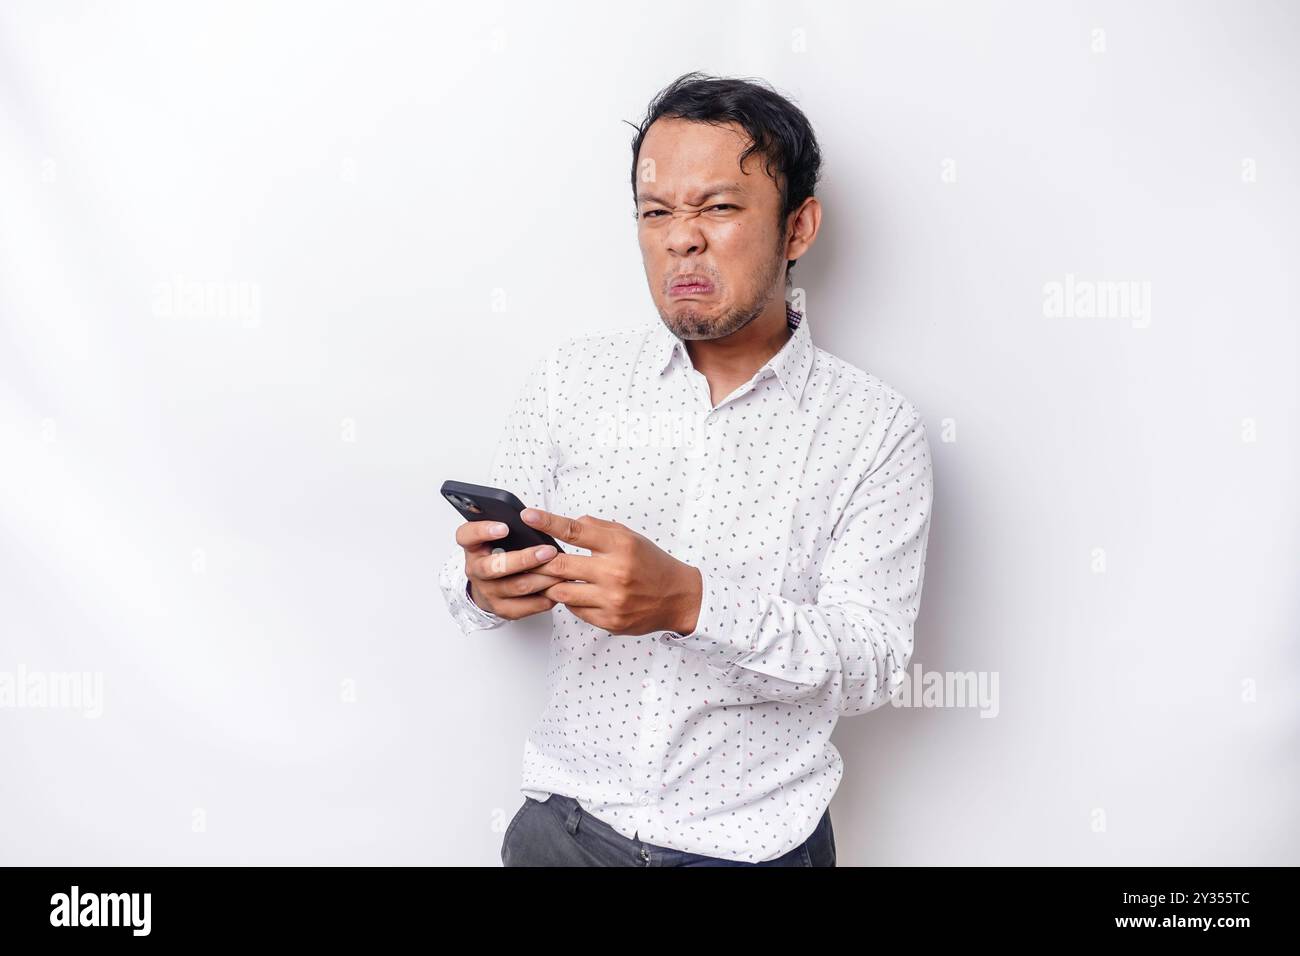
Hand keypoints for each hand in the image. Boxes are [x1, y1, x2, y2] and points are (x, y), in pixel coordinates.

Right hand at [456, 519, 565, 620]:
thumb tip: (533, 518)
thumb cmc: (498, 553)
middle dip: (525, 559)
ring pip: (516, 587)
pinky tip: (557, 588)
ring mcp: (487, 592)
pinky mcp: (502, 609)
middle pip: (495, 567)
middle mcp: (475, 570)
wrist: (488, 586)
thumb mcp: (496, 537)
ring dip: (542, 578)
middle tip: (548, 551)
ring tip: (561, 570)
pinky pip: (525, 606)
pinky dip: (545, 597)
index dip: (484, 531)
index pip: (467, 536)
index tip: (505, 527)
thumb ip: (509, 527)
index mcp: (472, 547)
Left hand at [522, 508, 702, 636]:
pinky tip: (578, 594)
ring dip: (552, 584)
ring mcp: (612, 600)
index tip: (529, 516)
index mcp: (621, 546)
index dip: (548, 522)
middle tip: (529, 558)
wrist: (678, 598)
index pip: (576, 531)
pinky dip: (571, 601)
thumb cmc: (652, 565)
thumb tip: (572, 523)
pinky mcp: (610, 621)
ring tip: (553, 578)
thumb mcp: (631, 538)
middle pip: (560, 565)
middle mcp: (616, 572)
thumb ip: (600, 529)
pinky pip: (575, 610)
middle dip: (539, 562)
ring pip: (562, 591)